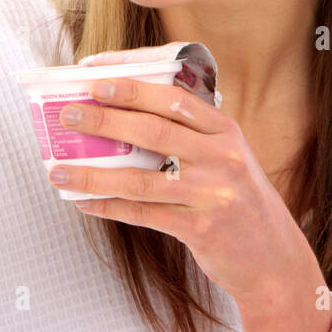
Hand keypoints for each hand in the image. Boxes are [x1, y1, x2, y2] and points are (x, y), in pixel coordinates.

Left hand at [50, 76, 324, 315]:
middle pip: (153, 131)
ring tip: (57, 169)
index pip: (173, 96)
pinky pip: (143, 214)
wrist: (274, 258)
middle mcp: (222, 157)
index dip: (131, 83)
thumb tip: (118, 119)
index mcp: (225, 130)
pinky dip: (108, 206)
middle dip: (104, 120)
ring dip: (93, 173)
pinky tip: (83, 201)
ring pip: (140, 178)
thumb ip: (186, 137)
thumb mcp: (225, 158)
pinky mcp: (201, 229)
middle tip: (68, 114)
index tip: (95, 72)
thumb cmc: (238, 200)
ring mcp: (212, 193)